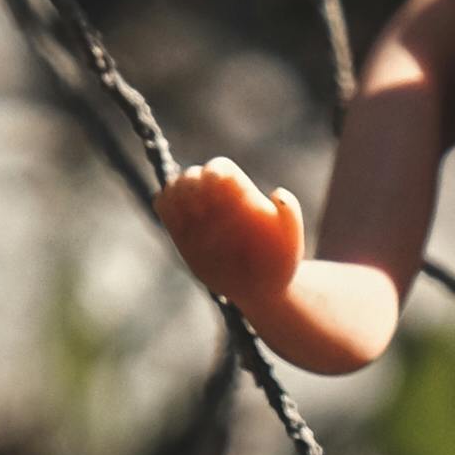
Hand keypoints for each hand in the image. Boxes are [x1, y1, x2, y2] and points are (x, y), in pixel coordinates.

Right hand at [157, 157, 306, 321]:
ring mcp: (198, 211)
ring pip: (175, 185)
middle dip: (193, 190)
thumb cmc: (278, 261)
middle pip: (193, 174)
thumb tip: (278, 193)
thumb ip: (290, 216)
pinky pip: (163, 204)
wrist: (260, 285)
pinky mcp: (182, 228)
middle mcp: (218, 197)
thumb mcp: (291, 242)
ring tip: (189, 220)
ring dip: (178, 198)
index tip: (220, 199)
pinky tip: (178, 226)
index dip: (214, 177)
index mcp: (243, 193)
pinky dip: (165, 206)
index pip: (220, 168)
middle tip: (202, 214)